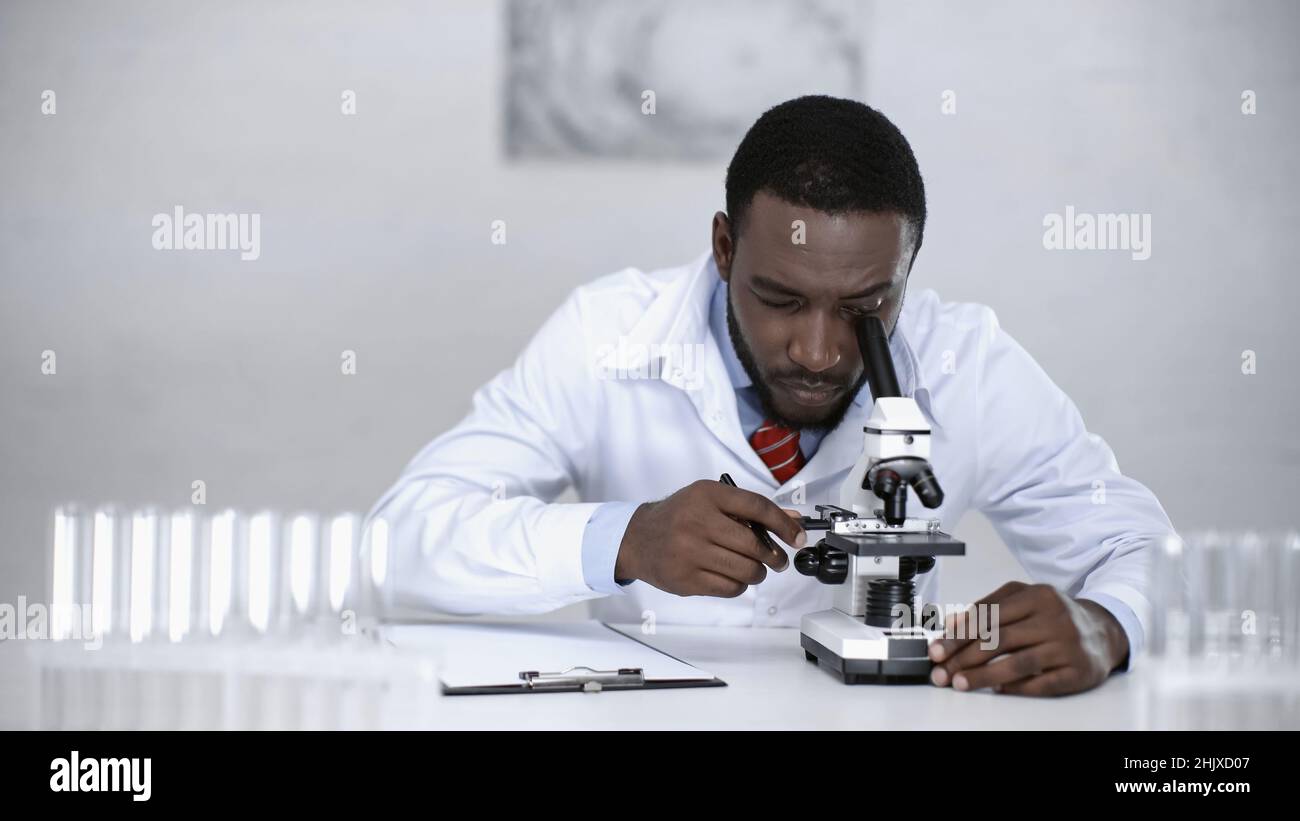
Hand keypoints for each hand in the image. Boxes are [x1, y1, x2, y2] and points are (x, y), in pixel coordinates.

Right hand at [614, 479, 805, 597]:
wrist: (637, 539)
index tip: (798, 537)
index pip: (757, 507)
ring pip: (745, 571)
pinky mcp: (686, 579)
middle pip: (754, 545)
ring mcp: (690, 552)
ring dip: (757, 573)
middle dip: (774, 556)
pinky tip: (731, 576)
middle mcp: (697, 521)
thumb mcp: (711, 501)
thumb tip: (793, 520)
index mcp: (707, 495)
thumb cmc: (679, 517)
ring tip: (752, 568)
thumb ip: (750, 510)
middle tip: (777, 560)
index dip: (784, 524)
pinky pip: (730, 588)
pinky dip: (738, 585)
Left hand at [927, 581, 1128, 696]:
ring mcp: (1068, 646)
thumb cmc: (1054, 616)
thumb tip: (951, 622)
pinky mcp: (1079, 671)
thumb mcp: (1023, 600)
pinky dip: (1016, 688)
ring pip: (1018, 663)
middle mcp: (1055, 618)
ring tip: (960, 683)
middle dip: (964, 658)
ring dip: (983, 676)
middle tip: (941, 672)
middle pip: (999, 639)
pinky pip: (1042, 683)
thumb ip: (987, 607)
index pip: (989, 616)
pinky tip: (997, 691)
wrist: (1103, 631)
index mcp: (1037, 596)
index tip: (935, 650)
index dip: (958, 635)